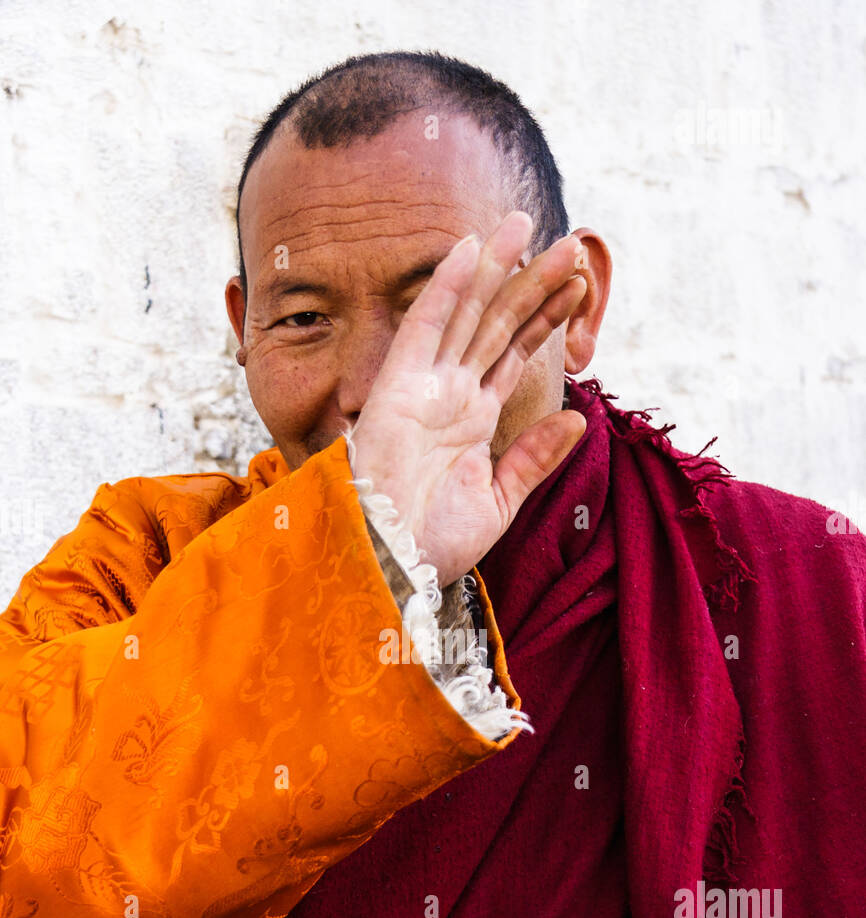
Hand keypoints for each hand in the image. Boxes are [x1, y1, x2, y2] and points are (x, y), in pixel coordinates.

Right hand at [347, 210, 587, 585]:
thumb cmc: (434, 543)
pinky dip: (445, 286)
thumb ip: (534, 458)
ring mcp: (425, 386)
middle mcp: (451, 394)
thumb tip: (578, 419)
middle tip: (566, 242)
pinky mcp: (398, 386)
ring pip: (469, 315)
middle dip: (532, 282)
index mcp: (473, 419)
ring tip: (529, 225)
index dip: (546, 318)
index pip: (515, 354)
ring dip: (499, 270)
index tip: (578, 285)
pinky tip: (470, 249)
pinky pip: (424, 325)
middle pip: (499, 325)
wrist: (392, 564)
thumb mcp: (499, 500)